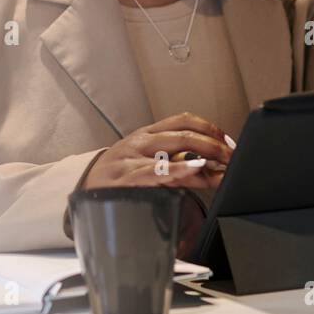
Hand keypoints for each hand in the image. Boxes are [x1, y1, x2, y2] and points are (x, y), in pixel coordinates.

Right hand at [83, 112, 231, 192]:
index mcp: (145, 135)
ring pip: (170, 154)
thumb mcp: (142, 160)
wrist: (82, 192)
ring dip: (201, 163)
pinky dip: (177, 172)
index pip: (181, 120)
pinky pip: (154, 175)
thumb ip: (172, 159)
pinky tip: (192, 173)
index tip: (228, 140)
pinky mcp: (124, 181)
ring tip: (220, 169)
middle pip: (182, 136)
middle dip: (212, 146)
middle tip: (231, 157)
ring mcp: (129, 162)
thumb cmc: (118, 177)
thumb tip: (211, 164)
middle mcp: (137, 143)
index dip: (209, 127)